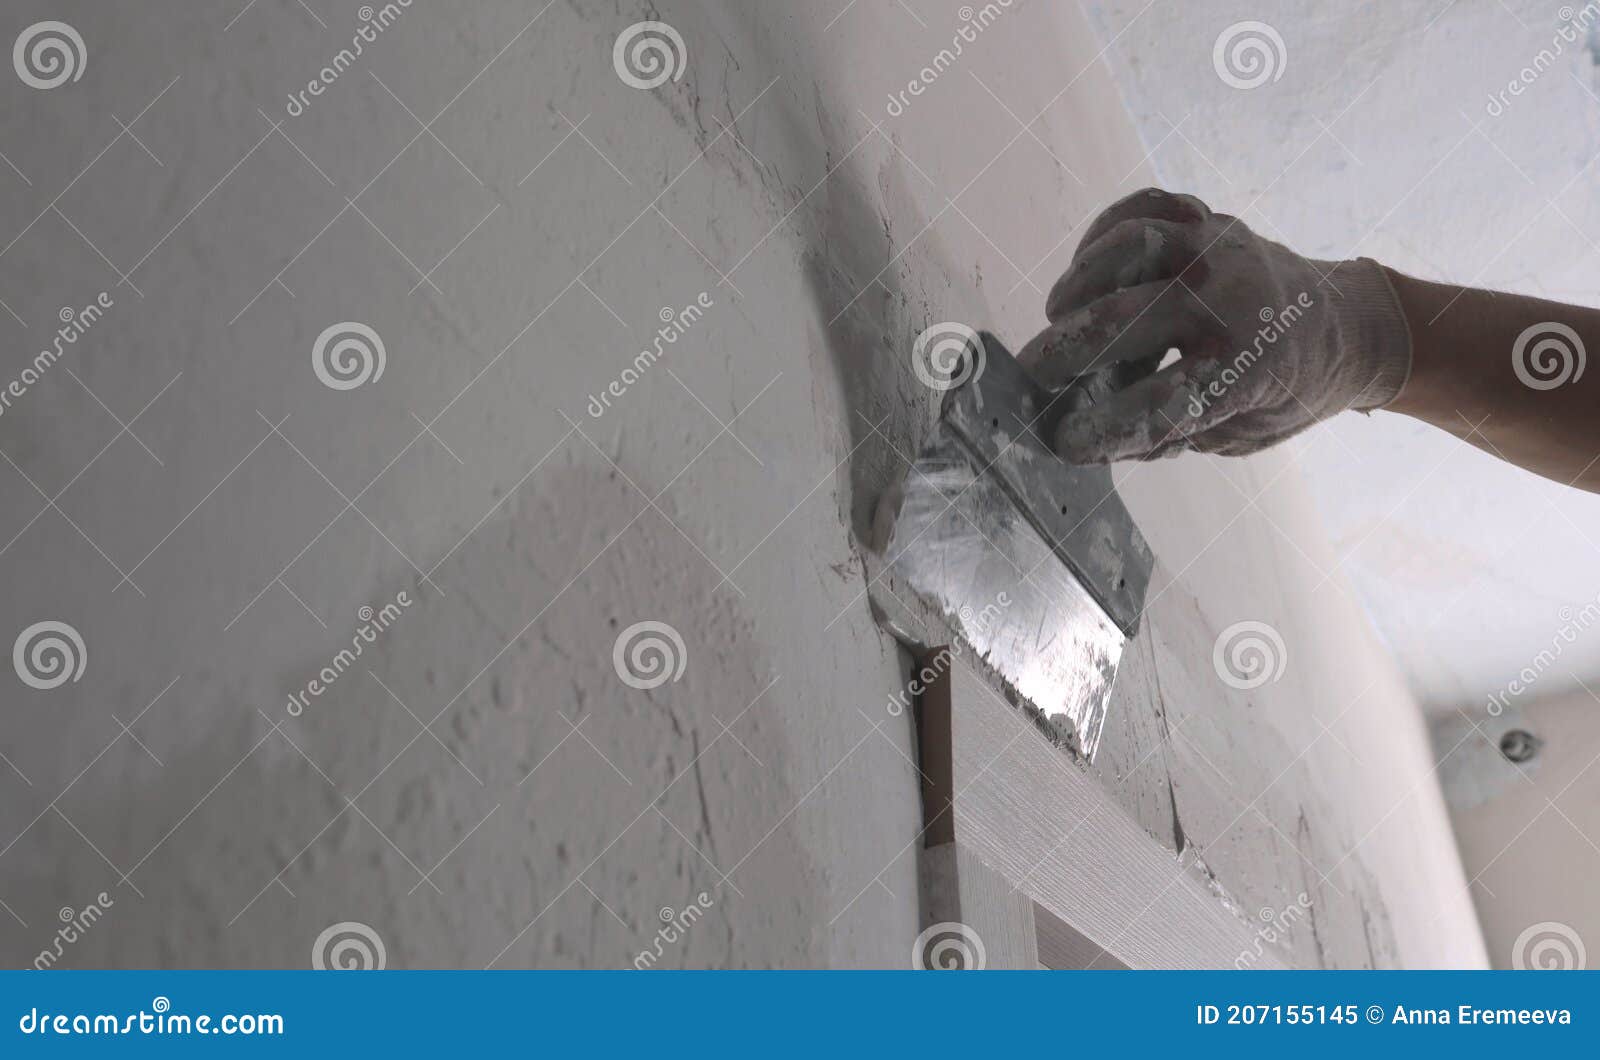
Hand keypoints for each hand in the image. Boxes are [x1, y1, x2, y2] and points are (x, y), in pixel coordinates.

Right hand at [1018, 189, 1411, 461]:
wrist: (1345, 324)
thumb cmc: (1281, 389)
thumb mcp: (1237, 434)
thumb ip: (1167, 434)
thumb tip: (1084, 432)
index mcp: (1245, 370)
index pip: (1153, 406)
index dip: (1097, 429)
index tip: (1060, 441)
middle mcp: (1231, 302)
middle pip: (1122, 322)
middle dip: (1061, 355)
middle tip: (1029, 376)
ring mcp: (1218, 249)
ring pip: (1130, 247)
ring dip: (1079, 285)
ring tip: (1059, 314)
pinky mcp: (1208, 219)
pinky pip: (1144, 208)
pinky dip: (1102, 236)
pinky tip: (1087, 271)